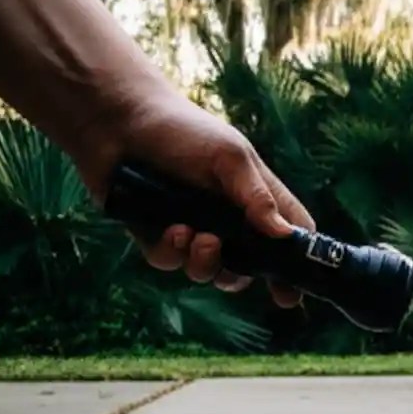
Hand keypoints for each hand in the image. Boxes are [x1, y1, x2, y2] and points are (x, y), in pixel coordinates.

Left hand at [72, 88, 314, 307]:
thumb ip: (258, 198)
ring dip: (207, 263)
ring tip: (199, 238)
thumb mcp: (230, 158)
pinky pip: (171, 262)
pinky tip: (171, 229)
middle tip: (238, 267)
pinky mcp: (156, 236)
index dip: (296, 266)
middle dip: (243, 275)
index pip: (290, 236)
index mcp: (255, 198)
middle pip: (250, 268)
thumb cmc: (182, 129)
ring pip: (209, 272)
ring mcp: (192, 230)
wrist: (117, 119)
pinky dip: (173, 251)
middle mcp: (227, 219)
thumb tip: (285, 236)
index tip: (292, 294)